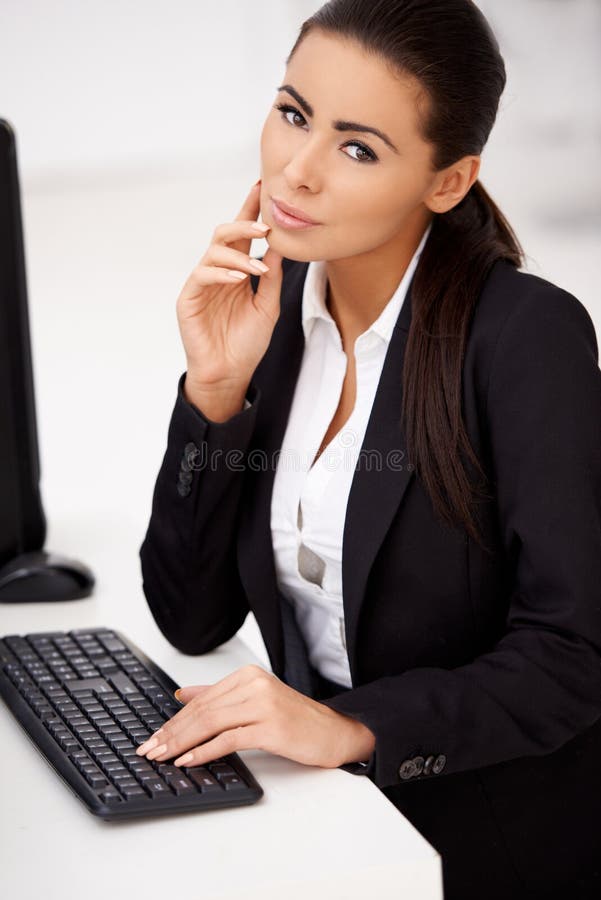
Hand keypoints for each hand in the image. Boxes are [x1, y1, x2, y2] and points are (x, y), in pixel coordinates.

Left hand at [135, 664, 375, 768]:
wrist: (334, 732)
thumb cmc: (295, 720)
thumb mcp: (254, 700)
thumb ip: (218, 695)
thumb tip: (181, 693)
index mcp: (248, 676)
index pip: (201, 699)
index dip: (174, 720)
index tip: (155, 737)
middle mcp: (254, 684)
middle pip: (202, 710)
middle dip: (171, 733)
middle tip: (150, 750)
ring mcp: (263, 704)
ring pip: (211, 722)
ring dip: (181, 743)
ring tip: (162, 757)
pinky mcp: (271, 727)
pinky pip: (229, 739)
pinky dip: (204, 751)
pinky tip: (188, 760)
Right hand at [176, 180, 283, 388]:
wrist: (229, 374)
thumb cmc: (246, 343)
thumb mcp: (268, 307)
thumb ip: (272, 276)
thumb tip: (281, 245)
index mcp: (236, 271)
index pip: (243, 235)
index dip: (250, 211)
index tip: (264, 188)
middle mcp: (218, 272)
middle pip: (225, 234)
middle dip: (244, 224)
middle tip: (265, 226)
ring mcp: (201, 284)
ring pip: (214, 252)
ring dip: (238, 256)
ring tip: (257, 268)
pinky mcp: (188, 299)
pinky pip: (201, 275)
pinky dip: (221, 274)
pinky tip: (238, 279)